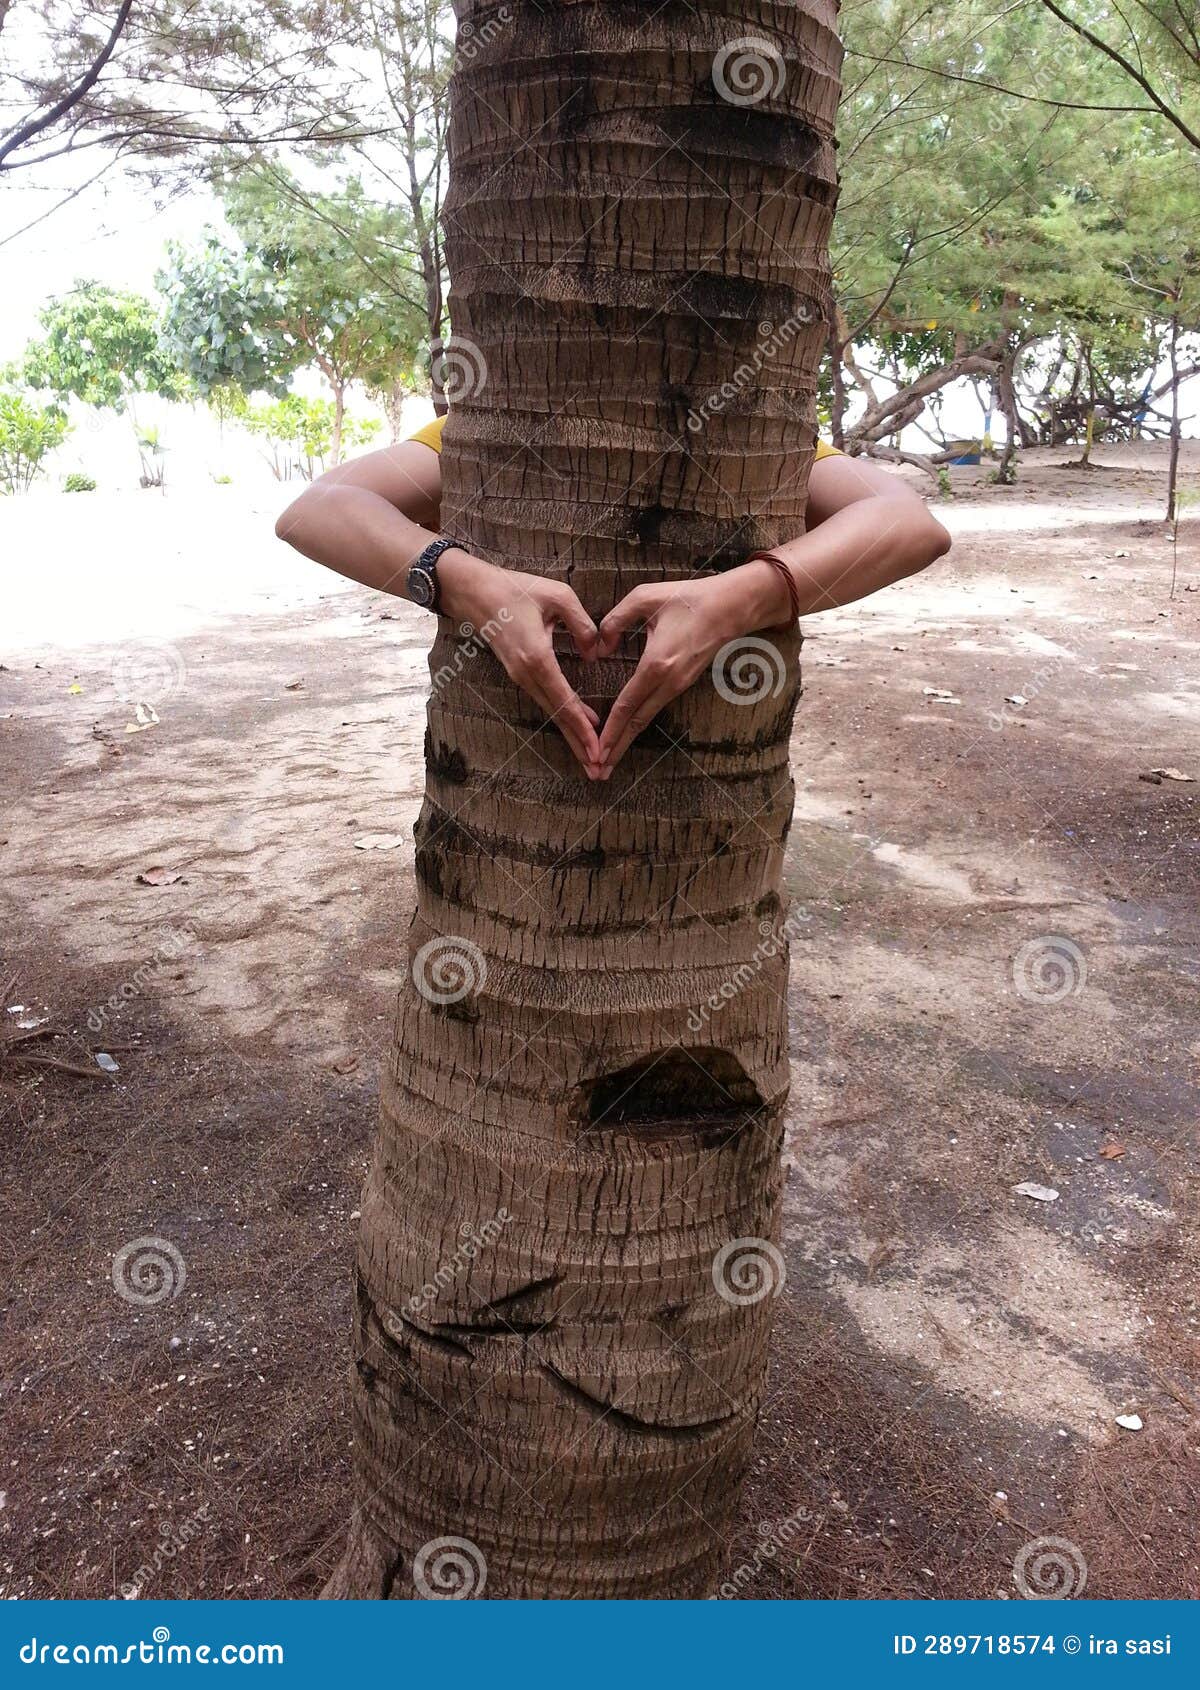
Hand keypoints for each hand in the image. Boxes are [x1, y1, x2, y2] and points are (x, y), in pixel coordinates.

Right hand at [438, 549, 602, 776]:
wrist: (474, 593)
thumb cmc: (515, 590)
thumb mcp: (558, 596)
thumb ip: (583, 625)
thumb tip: (596, 654)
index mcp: (536, 658)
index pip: (564, 700)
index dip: (583, 726)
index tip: (598, 746)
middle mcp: (527, 675)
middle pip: (557, 716)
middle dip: (579, 744)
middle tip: (598, 768)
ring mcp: (520, 677)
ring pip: (551, 712)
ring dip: (571, 735)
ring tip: (591, 757)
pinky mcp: (520, 674)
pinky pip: (545, 701)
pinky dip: (563, 718)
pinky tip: (577, 727)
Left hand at [593, 562, 791, 777]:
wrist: (732, 606)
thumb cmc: (688, 598)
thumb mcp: (645, 598)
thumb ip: (614, 620)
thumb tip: (598, 647)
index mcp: (656, 664)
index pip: (627, 705)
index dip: (610, 730)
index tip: (595, 749)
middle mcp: (668, 682)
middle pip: (637, 723)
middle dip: (616, 748)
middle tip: (598, 771)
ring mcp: (678, 685)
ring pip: (647, 718)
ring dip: (626, 740)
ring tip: (609, 759)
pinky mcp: (683, 682)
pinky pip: (655, 707)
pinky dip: (638, 723)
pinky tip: (627, 730)